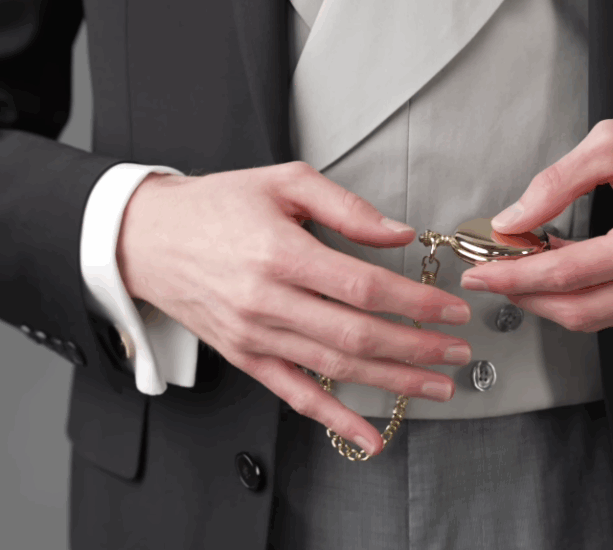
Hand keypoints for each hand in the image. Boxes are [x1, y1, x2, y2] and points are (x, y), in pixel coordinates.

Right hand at [116, 161, 472, 455]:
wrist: (149, 238)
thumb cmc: (218, 205)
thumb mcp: (284, 182)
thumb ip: (347, 206)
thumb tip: (400, 234)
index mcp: (281, 253)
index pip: (364, 287)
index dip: (415, 303)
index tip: (452, 309)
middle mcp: (267, 301)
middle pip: (356, 334)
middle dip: (417, 348)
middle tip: (458, 352)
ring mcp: (255, 335)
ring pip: (334, 368)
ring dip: (392, 382)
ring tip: (437, 386)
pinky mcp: (246, 357)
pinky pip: (295, 395)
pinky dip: (334, 419)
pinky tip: (369, 437)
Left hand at [459, 91, 612, 331]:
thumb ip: (555, 184)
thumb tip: (514, 218)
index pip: (568, 273)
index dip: (515, 276)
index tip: (480, 272)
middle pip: (580, 310)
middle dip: (525, 296)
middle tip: (491, 275)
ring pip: (598, 316)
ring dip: (551, 298)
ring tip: (520, 267)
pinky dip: (582, 293)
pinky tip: (560, 267)